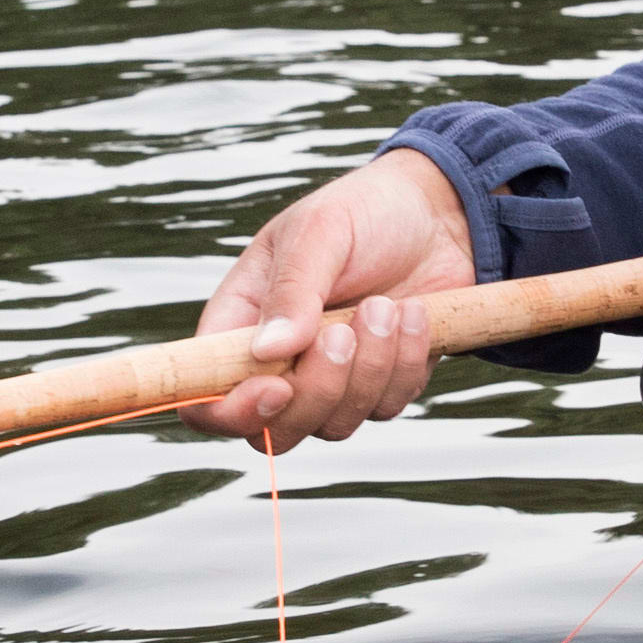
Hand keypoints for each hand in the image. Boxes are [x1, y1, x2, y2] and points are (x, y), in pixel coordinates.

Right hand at [188, 152, 477, 446]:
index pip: (206, 397)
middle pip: (274, 430)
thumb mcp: (320, 232)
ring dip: (369, 369)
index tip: (278, 386)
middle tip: (344, 331)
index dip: (232, 411)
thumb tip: (266, 352)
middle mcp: (277, 363)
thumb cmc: (364, 212)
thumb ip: (292, 291)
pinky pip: (386, 408)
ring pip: (334, 425)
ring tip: (388, 306)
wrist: (436, 214)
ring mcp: (329, 380)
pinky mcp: (379, 386)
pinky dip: (404, 365)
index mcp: (239, 323)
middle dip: (317, 390)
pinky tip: (412, 314)